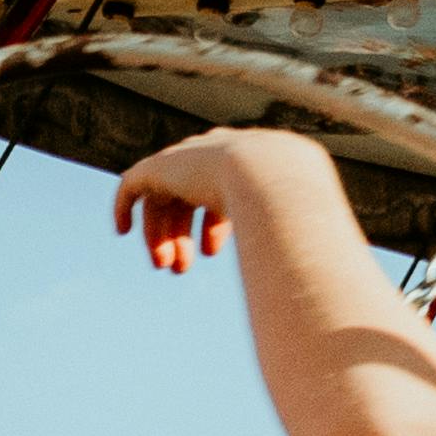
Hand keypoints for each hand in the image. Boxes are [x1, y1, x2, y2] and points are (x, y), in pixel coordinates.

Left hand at [108, 127, 335, 278]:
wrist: (273, 177)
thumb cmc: (294, 209)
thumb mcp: (300, 230)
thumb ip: (298, 248)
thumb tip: (314, 280)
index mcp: (245, 163)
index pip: (218, 190)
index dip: (212, 223)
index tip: (210, 254)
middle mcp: (214, 155)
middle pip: (187, 195)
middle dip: (182, 234)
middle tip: (178, 269)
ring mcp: (188, 158)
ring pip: (162, 197)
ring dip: (161, 233)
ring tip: (165, 266)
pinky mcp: (161, 166)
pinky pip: (131, 183)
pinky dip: (123, 206)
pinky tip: (120, 230)